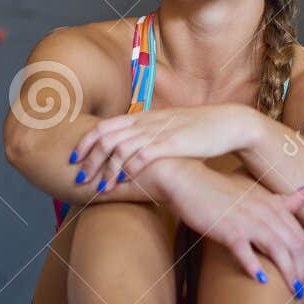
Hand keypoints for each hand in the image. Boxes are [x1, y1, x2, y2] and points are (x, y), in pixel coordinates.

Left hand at [69, 104, 257, 193]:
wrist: (228, 123)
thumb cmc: (198, 129)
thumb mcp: (167, 127)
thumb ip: (147, 134)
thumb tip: (129, 148)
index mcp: (143, 117)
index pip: (104, 125)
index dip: (86, 142)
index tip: (74, 158)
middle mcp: (147, 122)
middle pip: (106, 137)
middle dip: (90, 158)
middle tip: (80, 177)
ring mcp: (159, 132)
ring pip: (120, 147)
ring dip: (106, 168)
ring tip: (99, 186)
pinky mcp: (172, 143)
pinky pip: (143, 155)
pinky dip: (129, 169)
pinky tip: (122, 183)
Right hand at [159, 163, 303, 297]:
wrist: (188, 182)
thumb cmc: (219, 191)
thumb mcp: (255, 193)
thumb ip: (282, 199)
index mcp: (272, 204)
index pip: (300, 234)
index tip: (301, 275)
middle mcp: (264, 211)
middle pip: (294, 244)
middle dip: (300, 270)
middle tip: (298, 290)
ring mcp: (247, 220)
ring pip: (277, 249)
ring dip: (287, 273)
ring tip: (291, 291)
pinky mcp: (228, 229)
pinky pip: (245, 251)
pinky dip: (255, 266)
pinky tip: (261, 279)